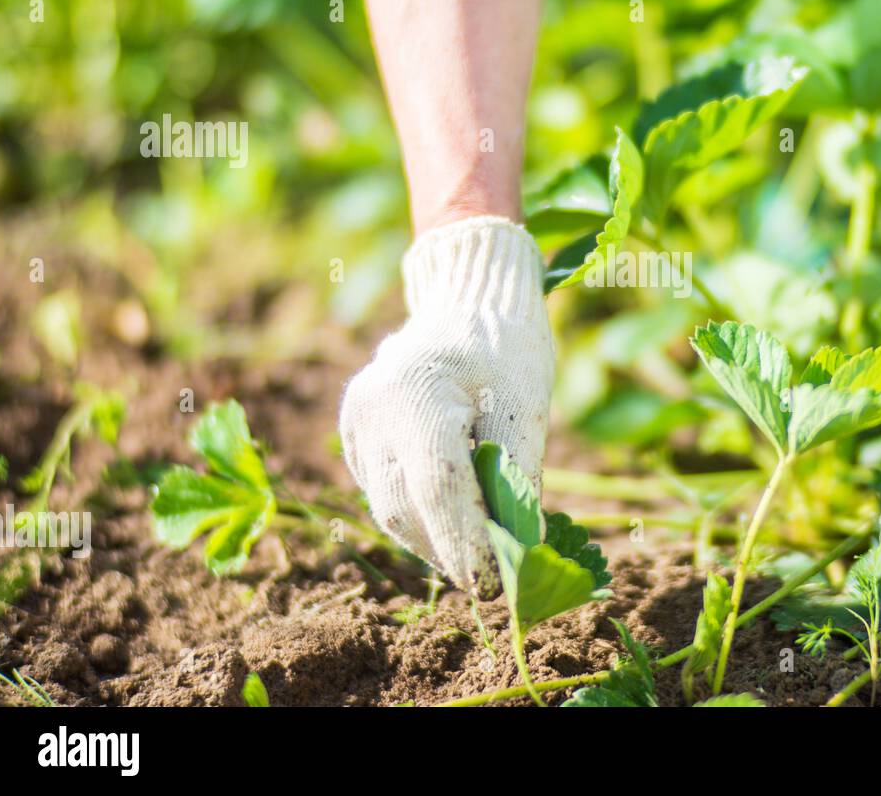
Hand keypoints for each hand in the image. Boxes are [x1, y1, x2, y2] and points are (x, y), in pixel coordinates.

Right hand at [339, 216, 553, 594]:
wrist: (467, 300)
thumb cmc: (507, 348)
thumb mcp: (527, 406)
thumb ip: (517, 477)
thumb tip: (521, 548)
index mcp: (416, 393)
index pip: (439, 488)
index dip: (468, 542)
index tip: (499, 580)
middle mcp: (373, 409)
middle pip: (408, 506)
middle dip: (452, 551)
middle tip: (494, 579)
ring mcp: (356, 421)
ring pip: (390, 506)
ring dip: (432, 540)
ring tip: (475, 557)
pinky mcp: (353, 432)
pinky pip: (382, 490)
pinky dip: (415, 515)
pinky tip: (449, 524)